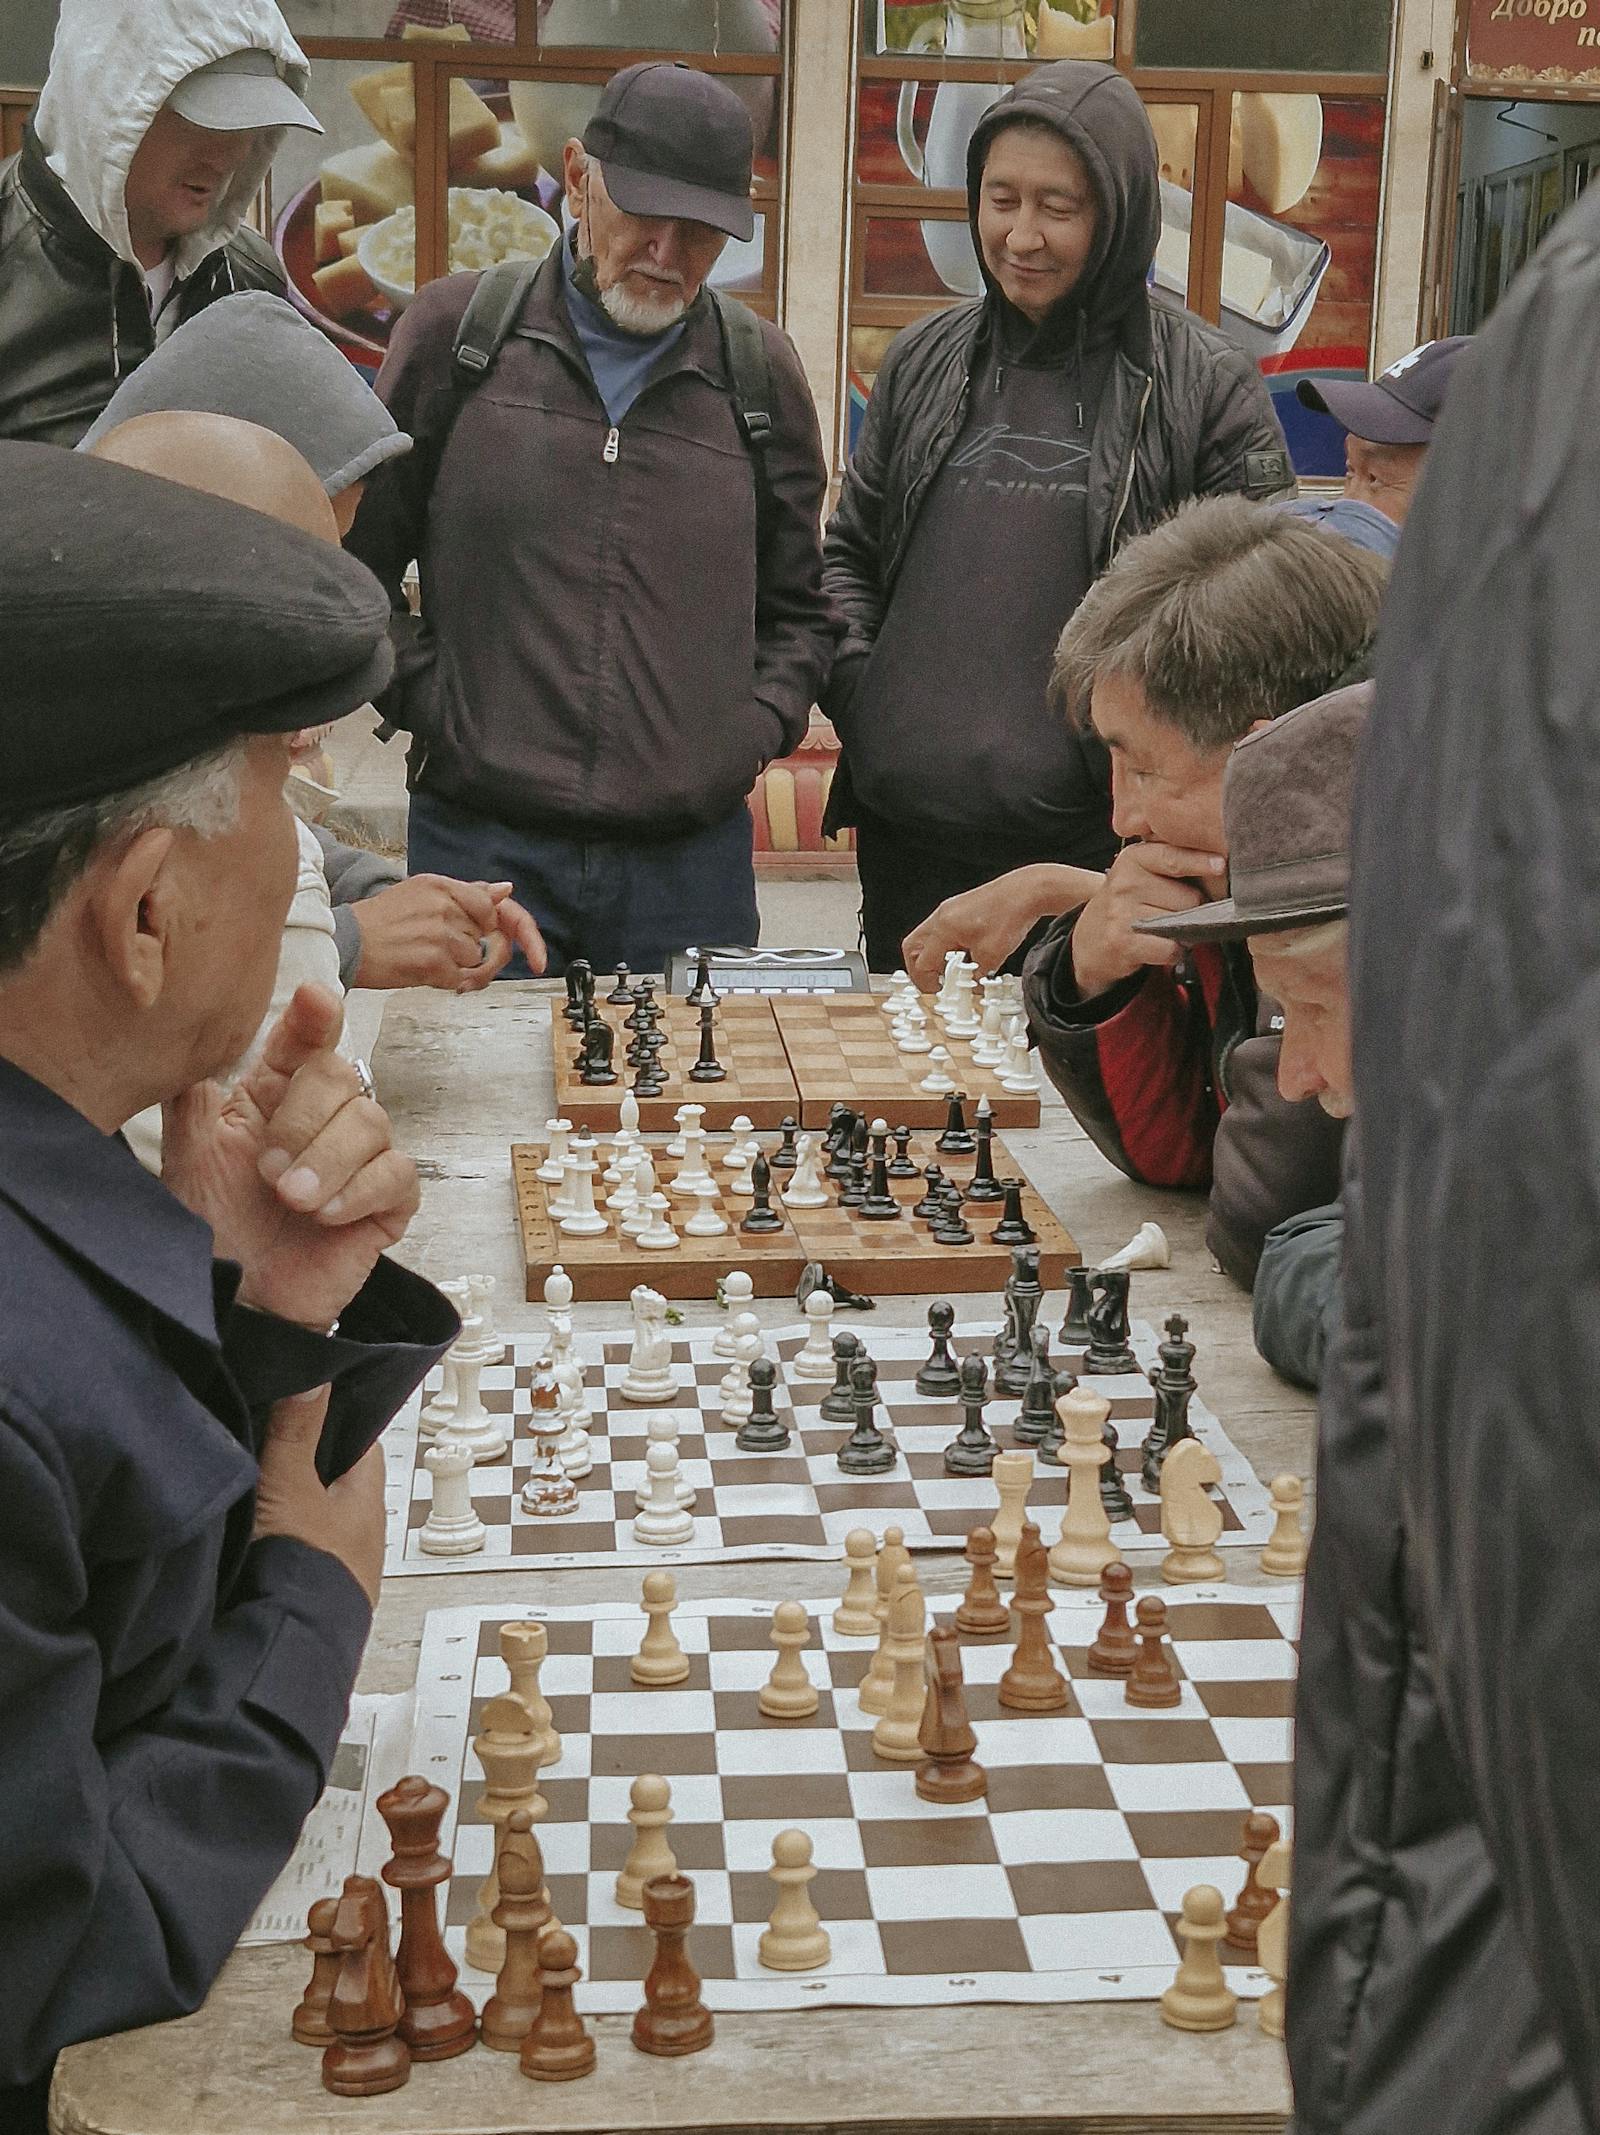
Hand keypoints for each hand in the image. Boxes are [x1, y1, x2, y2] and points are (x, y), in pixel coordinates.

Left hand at [161, 983, 418, 1330]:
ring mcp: (360, 1160)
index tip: (314, 999)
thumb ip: (191, 1105)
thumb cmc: (214, 1229)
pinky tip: (325, 1216)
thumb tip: (187, 1049)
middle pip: (341, 1076)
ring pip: (372, 1122)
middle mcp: (323, 1120)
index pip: (302, 1043)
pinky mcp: (387, 1203)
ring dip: (327, 1160)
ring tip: (291, 1200)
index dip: (312, 1019)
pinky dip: (360, 1190)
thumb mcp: (189, 1163)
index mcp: (275, 1097)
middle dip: (303, 1119)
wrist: (238, 1300)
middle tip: (267, 1170)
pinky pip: (397, 1175)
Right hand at [252, 1386, 384, 1607]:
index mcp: (367, 1500)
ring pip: (308, 1513)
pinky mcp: (309, 1591)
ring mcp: (335, 1564)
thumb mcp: (289, 1491)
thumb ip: (296, 1435)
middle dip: (298, 1458)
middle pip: (329, 1476)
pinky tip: (242, 1529)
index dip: (330, 1416)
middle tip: (258, 1432)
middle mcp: (358, 1531)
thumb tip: (316, 1379)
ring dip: (281, 1500)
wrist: (285, 1654)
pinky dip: (270, 1534)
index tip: (300, 1395)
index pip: (358, 1440)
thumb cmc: (300, 1576)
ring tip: (243, 1476)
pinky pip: (292, 1547)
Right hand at [350, 875, 547, 989]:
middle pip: (490, 938)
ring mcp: (441, 934)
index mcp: (442, 885)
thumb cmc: (380, 922)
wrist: (346, 944)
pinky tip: (430, 975)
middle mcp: (444, 906)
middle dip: (483, 954)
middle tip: (461, 960)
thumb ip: (467, 894)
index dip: (520, 931)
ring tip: (434, 964)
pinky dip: (453, 984)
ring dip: (464, 970)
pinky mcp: (434, 962)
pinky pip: (464, 980)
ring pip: (478, 960)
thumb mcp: (420, 893)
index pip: (497, 906)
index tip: (533, 953)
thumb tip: (505, 891)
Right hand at [903, 864, 1104, 991]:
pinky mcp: (961, 907)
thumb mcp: (992, 957)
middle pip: (913, 947)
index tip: (938, 992)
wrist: (1028, 891)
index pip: (921, 962)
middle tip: (932, 982)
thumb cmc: (1011, 914)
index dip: (927, 982)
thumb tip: (972, 984)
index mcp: (944, 927)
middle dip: (919, 968)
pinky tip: (964, 954)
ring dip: (934, 956)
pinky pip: (942, 929)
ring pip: (927, 937)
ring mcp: (950, 909)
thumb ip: (976, 974)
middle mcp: (942, 916)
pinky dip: (947, 945)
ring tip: (951, 971)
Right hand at [1068, 842, 1226, 997]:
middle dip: (1192, 909)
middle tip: (1175, 913)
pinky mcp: (1123, 941)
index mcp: (1133, 858)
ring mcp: (1122, 912)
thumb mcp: (1141, 872)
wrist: (1091, 939)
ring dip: (1184, 932)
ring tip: (1165, 929)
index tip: (1221, 865)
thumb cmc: (1128, 903)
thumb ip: (1172, 862)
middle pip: (1189, 897)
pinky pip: (1170, 947)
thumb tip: (1220, 866)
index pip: (1173, 857)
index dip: (1200, 862)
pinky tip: (1160, 946)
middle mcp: (1125, 881)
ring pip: (1182, 922)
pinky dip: (1174, 952)